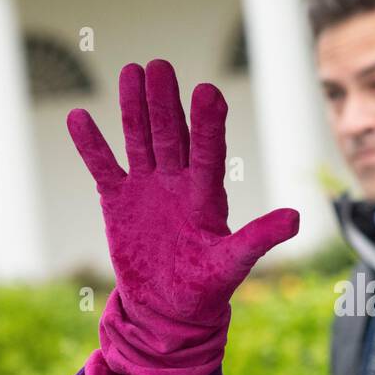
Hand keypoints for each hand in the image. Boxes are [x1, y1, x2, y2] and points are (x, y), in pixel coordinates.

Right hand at [67, 60, 299, 374]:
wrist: (168, 308)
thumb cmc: (206, 289)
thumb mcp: (233, 265)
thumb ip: (259, 239)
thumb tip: (296, 217)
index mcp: (207, 194)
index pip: (208, 151)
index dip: (207, 123)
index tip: (208, 90)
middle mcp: (178, 181)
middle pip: (171, 135)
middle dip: (165, 102)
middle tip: (161, 66)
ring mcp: (147, 187)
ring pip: (139, 139)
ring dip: (134, 108)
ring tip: (131, 71)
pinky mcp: (117, 200)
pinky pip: (103, 167)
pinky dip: (91, 146)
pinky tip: (78, 118)